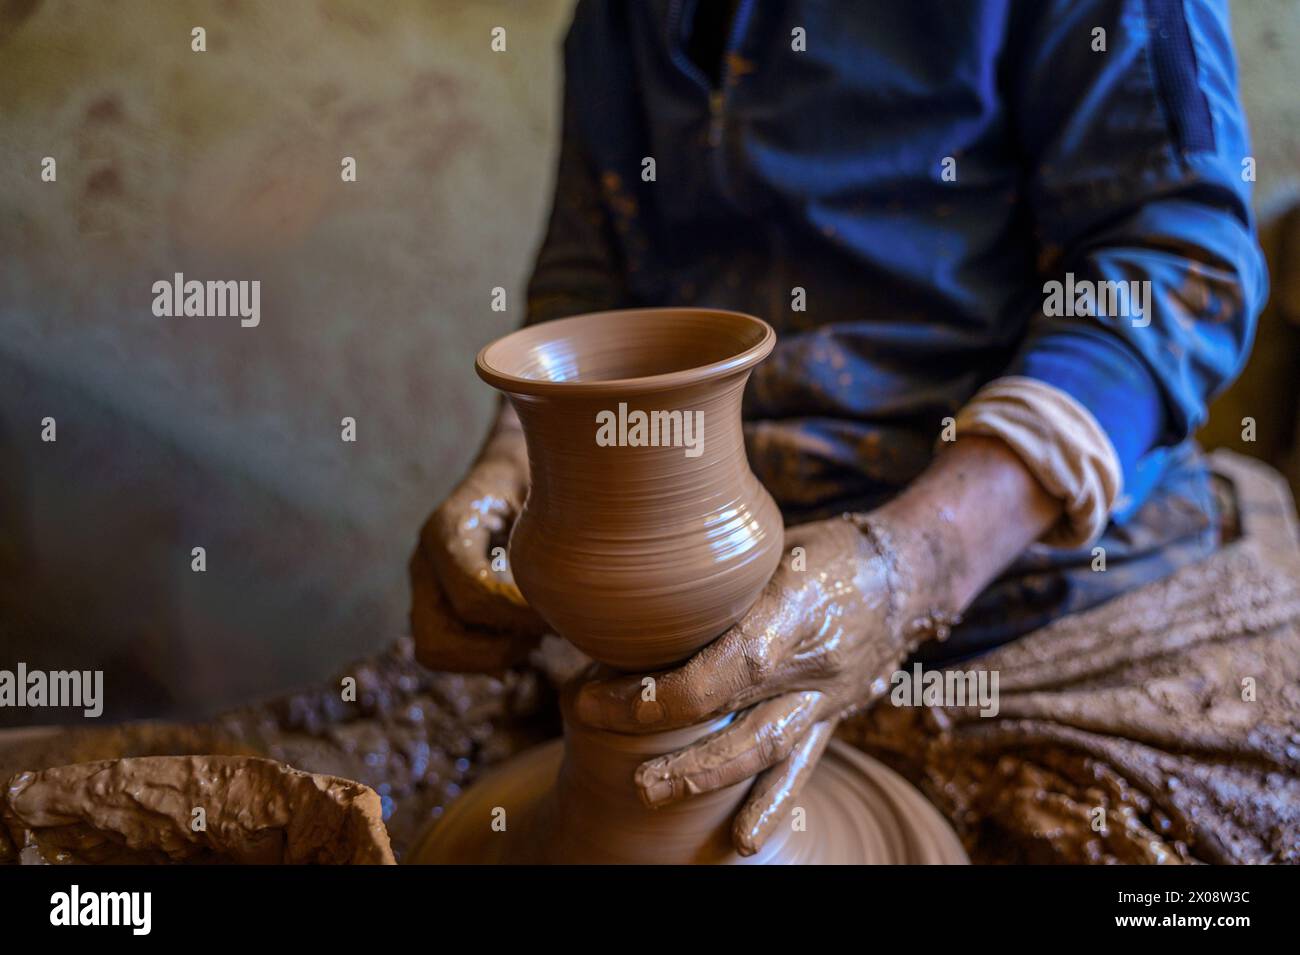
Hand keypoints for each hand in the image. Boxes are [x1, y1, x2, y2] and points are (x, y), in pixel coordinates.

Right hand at [409, 411, 547, 671]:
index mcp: (448, 527)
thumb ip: (560, 528)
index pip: (474, 597)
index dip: (520, 618)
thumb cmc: (545, 475)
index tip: (561, 614)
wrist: (517, 463)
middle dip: (494, 650)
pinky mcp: (438, 599)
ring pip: (436, 651)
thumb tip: (582, 585)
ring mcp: (427, 583)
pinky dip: (486, 655)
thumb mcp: (556, 488)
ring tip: (535, 633)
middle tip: (541, 633)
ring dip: (490, 656)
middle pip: (437, 640)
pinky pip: (448, 649)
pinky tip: (526, 638)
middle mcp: (426, 559)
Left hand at [572, 513, 950, 854]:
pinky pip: (800, 764)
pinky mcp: (832, 716)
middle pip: (733, 711)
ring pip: (764, 747)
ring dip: (705, 776)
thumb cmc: (826, 550)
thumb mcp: (768, 543)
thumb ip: (715, 578)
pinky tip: (743, 839)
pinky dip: (771, 802)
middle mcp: (811, 659)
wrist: (910, 573)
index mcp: (792, 607)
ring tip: (650, 793)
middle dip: (668, 736)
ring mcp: (826, 695)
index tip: (592, 691)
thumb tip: (631, 596)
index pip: (719, 666)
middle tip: (605, 742)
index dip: (654, 691)